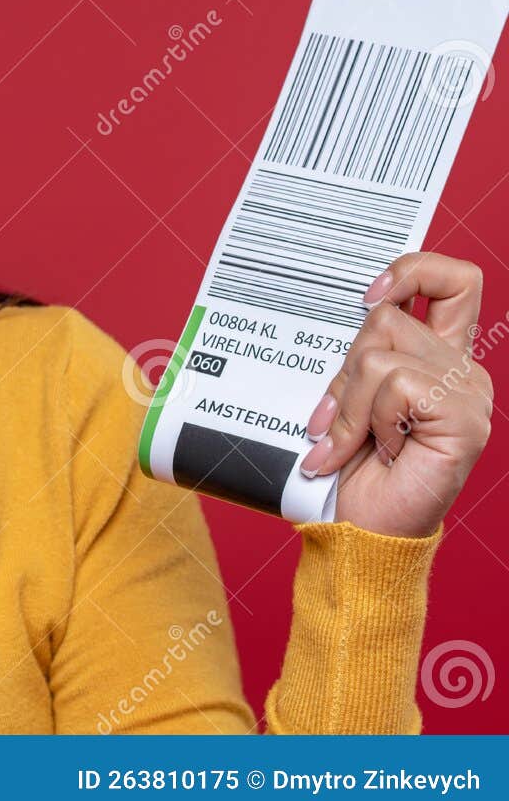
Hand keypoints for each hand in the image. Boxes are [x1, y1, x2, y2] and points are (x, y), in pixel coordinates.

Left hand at [300, 251, 493, 536]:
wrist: (360, 530)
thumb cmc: (351, 469)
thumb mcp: (349, 398)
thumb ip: (361, 357)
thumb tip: (351, 310)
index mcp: (437, 357)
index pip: (452, 281)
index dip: (413, 270)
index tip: (369, 296)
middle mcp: (460, 371)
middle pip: (388, 317)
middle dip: (343, 368)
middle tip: (332, 420)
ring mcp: (468, 395)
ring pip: (379, 353)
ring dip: (348, 404)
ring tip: (348, 443)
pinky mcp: (464, 420)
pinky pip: (394, 385)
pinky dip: (367, 420)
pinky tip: (374, 451)